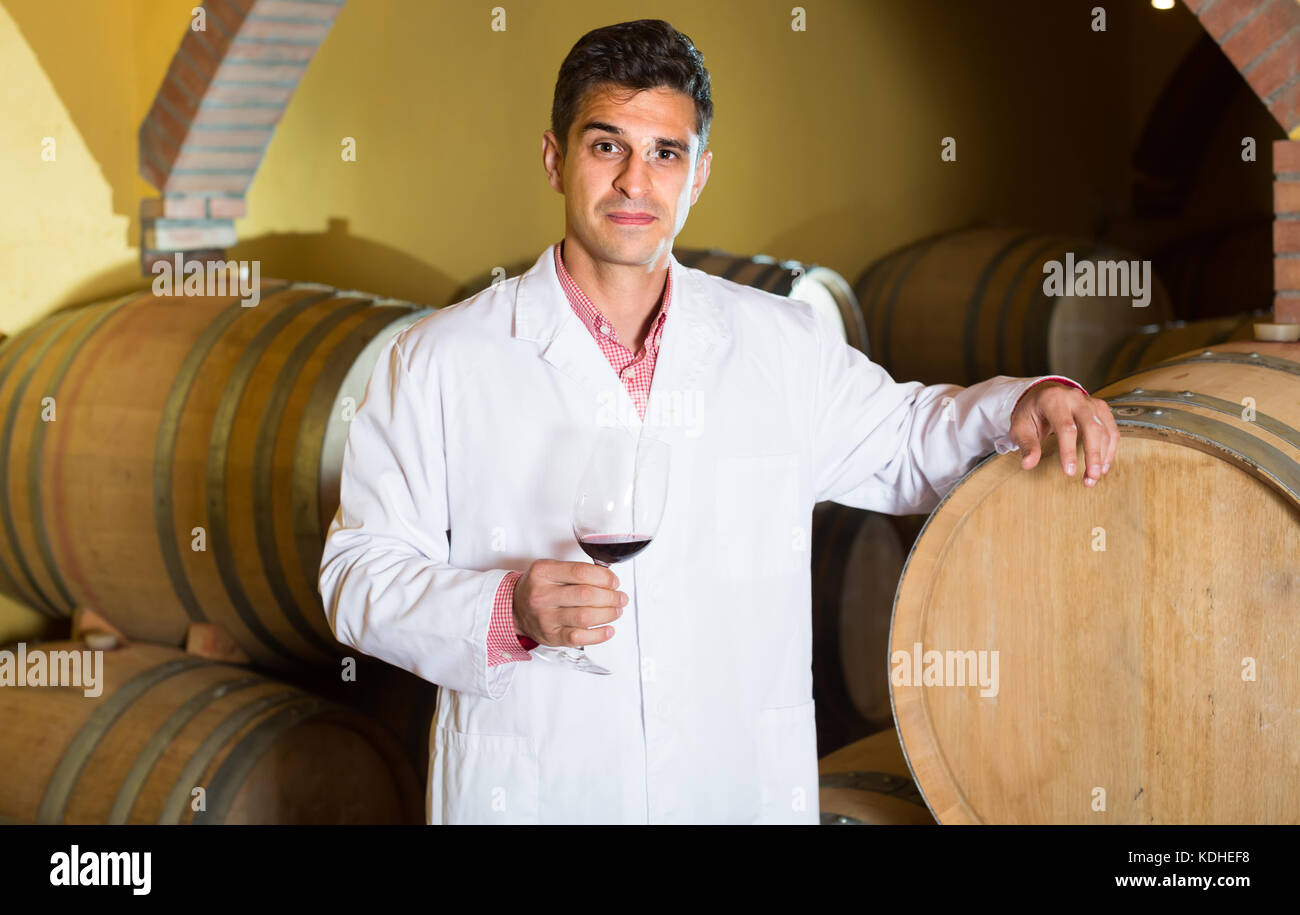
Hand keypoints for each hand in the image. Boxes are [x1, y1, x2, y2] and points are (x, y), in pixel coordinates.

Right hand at [512, 559, 627, 646]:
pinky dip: (599, 635)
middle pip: (585, 595)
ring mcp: (545, 618)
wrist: (515, 609)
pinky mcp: (551, 636)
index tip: (614, 581)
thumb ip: (575, 570)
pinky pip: (579, 638)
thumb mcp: (549, 569)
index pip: (580, 572)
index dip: (604, 577)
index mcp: (543, 572)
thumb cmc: (538, 588)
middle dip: (610, 597)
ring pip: (585, 617)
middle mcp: (542, 595)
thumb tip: (608, 577)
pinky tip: (608, 629)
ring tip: (616, 610)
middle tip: (620, 597)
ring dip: (608, 614)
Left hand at [1008, 382, 1119, 487]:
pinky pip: (1111, 428)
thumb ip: (1027, 445)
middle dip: (1093, 455)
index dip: (1069, 451)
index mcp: (1053, 399)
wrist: (1042, 395)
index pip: (1065, 427)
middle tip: (1091, 477)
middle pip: (1091, 426)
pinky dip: (1110, 448)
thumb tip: (1028, 463)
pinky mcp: (1099, 408)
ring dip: (1102, 455)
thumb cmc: (1031, 411)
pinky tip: (1104, 465)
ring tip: (1094, 477)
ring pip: (1104, 429)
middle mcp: (1074, 397)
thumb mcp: (1020, 427)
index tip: (1070, 471)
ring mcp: (1089, 401)